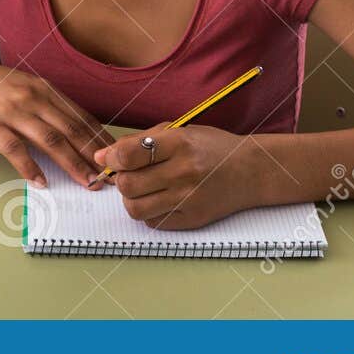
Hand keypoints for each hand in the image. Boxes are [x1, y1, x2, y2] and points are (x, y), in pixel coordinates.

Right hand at [0, 52, 111, 186]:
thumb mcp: (26, 87)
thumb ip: (49, 107)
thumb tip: (75, 133)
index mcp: (45, 89)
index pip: (81, 117)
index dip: (101, 139)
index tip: (118, 158)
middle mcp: (33, 98)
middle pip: (72, 129)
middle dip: (94, 155)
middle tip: (110, 177)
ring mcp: (12, 111)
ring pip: (51, 140)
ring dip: (72, 163)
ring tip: (87, 182)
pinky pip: (16, 150)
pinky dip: (31, 168)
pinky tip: (42, 182)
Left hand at [95, 125, 264, 229]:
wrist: (251, 171)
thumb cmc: (211, 147)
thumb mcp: (178, 130)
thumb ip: (140, 141)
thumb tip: (103, 156)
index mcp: (179, 144)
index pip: (129, 155)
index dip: (111, 157)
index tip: (108, 158)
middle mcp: (184, 173)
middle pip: (128, 185)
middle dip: (120, 179)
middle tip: (128, 173)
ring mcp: (189, 200)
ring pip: (135, 208)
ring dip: (131, 198)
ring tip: (142, 188)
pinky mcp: (193, 220)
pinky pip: (153, 222)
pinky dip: (148, 212)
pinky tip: (159, 199)